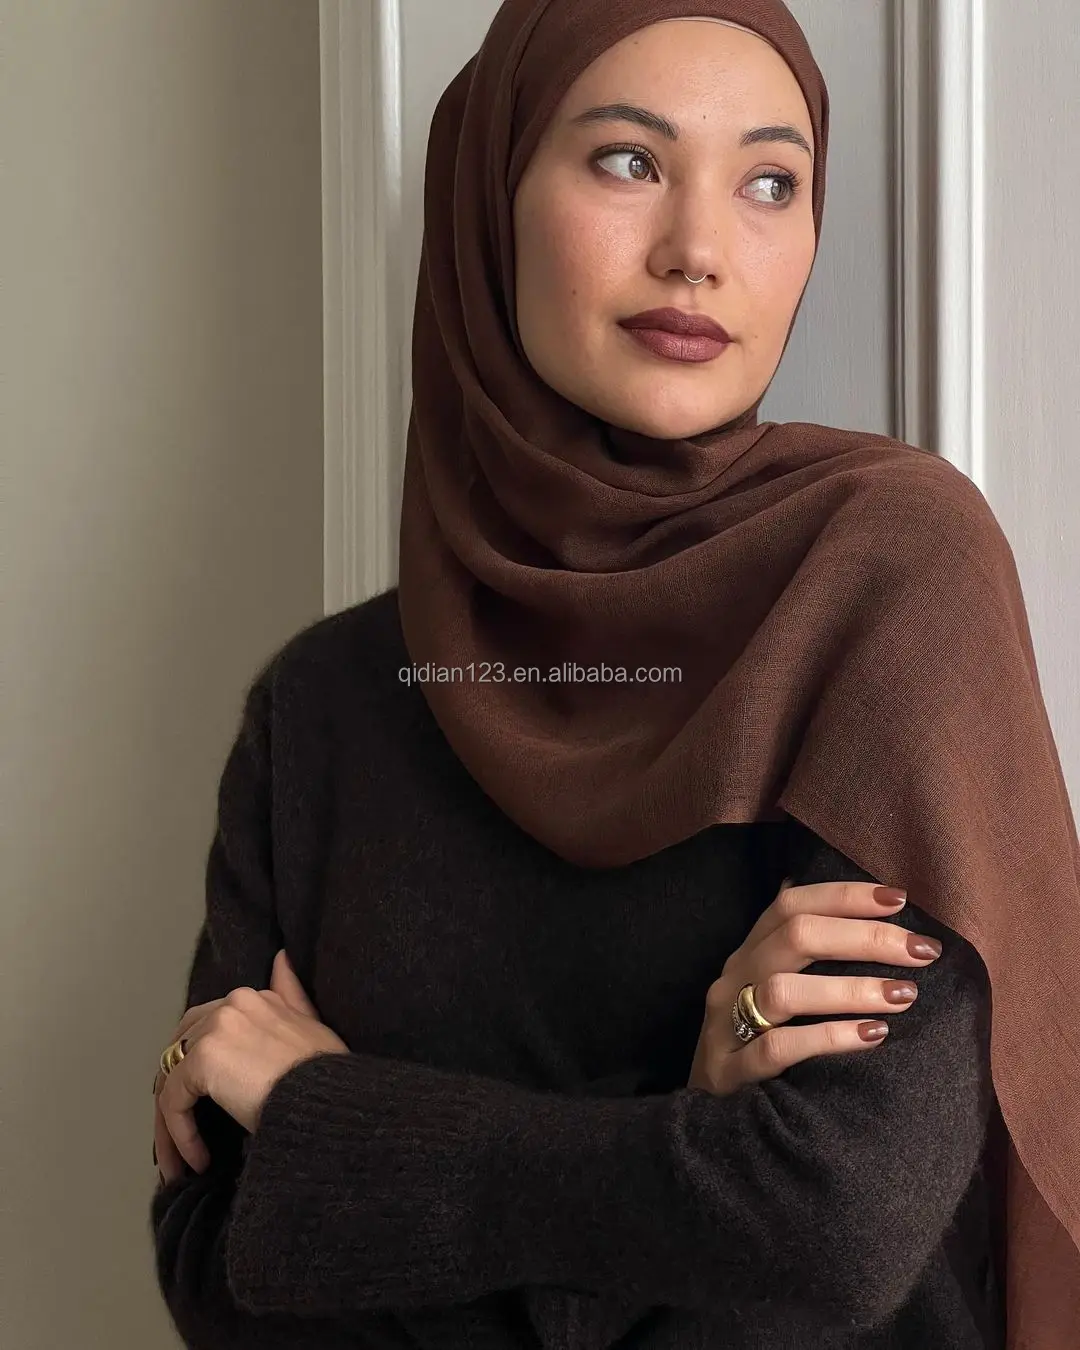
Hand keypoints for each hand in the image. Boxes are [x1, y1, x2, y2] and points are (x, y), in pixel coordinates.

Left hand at [152, 949, 348, 1182]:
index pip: (205, 1029)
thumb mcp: (313, 1027)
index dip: (196, 1073)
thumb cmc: (329, 1076)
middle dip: (175, 1097)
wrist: (332, 1099)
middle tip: (180, 1140)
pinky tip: (198, 1159)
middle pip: (179, 1051)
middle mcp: (232, 1004)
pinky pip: (174, 1101)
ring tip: (181, 1163)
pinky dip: (180, 1134)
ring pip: (170, 1080)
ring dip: (171, 1126)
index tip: (199, 1111)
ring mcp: (216, 1028)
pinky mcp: (203, 1058)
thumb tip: (281, 959)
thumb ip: (291, 996)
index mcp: (255, 998)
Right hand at [687, 876, 942, 1096]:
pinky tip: (873, 1036)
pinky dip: (828, 1038)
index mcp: (748, 953)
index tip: (899, 900)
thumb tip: (853, 902)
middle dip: (865, 936)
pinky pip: (778, 1048)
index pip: (791, 905)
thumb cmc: (754, 1044)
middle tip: (922, 951)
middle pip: (795, 936)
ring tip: (903, 995)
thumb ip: (801, 950)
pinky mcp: (729, 1072)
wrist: (705, 1119)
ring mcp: (726, 1025)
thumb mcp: (768, 989)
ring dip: (850, 988)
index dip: (844, 896)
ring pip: (784, 990)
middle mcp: (734, 978)